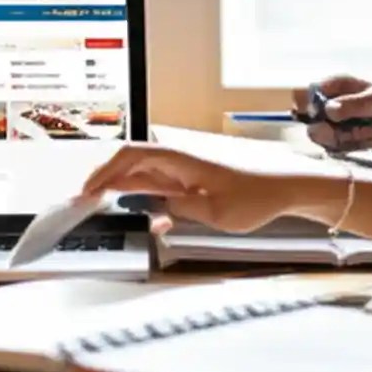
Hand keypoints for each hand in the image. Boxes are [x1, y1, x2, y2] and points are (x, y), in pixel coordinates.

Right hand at [76, 145, 300, 235]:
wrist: (287, 188)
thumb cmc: (258, 194)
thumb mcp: (216, 213)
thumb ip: (179, 210)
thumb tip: (152, 210)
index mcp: (180, 160)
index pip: (131, 158)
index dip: (105, 173)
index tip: (88, 191)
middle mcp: (178, 161)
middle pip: (130, 164)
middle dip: (105, 179)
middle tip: (84, 199)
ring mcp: (184, 171)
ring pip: (142, 175)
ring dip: (121, 188)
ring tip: (101, 203)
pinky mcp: (191, 182)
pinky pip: (159, 186)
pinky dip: (142, 196)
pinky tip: (139, 212)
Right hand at [292, 75, 371, 152]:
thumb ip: (352, 104)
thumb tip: (328, 110)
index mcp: (336, 85)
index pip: (308, 92)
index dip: (310, 105)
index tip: (322, 116)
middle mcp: (330, 102)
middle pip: (309, 117)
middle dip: (325, 128)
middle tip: (341, 133)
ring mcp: (334, 121)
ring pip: (319, 134)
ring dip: (338, 139)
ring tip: (364, 133)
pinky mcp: (340, 138)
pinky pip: (333, 146)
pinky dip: (347, 147)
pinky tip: (365, 139)